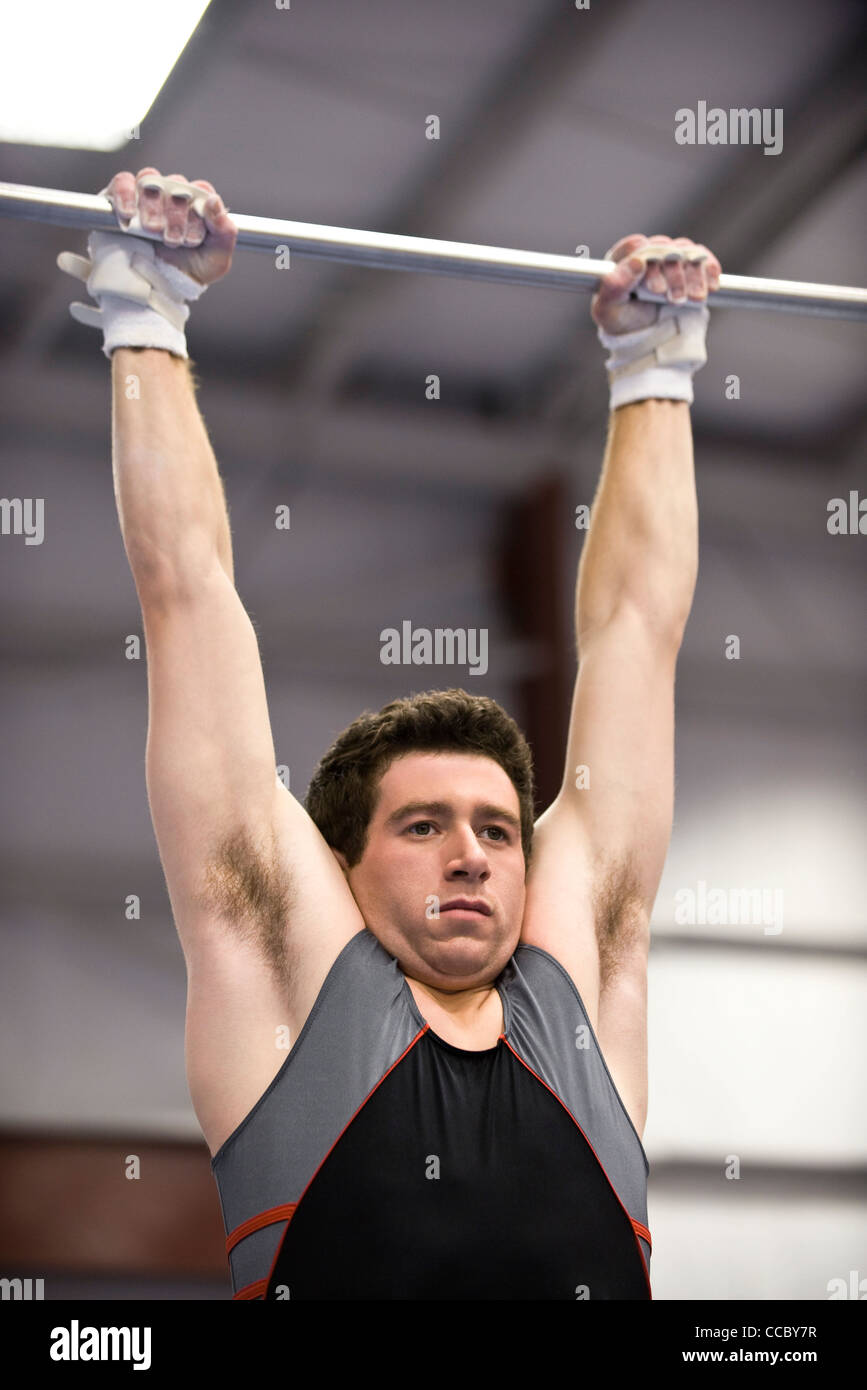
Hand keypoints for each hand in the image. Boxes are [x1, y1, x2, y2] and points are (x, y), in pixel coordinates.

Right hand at [99, 167, 237, 285]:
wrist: (156, 289)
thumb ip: (224, 231)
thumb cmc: (187, 272)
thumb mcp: (216, 259)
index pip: (201, 191)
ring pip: (151, 180)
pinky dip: (126, 194)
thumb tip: (214, 201)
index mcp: (196, 205)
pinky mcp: (121, 197)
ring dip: (153, 207)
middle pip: (176, 185)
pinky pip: (122, 181)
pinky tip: (130, 215)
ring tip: (154, 232)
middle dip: (177, 215)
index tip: (194, 240)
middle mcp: (172, 195)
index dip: (199, 213)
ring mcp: (147, 195)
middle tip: (173, 240)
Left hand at [591, 233, 720, 334]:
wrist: (646, 336)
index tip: (655, 289)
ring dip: (693, 275)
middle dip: (673, 274)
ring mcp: (668, 258)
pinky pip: (703, 258)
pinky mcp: (688, 265)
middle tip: (675, 299)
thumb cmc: (623, 322)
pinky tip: (712, 286)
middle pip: (664, 249)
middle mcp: (646, 254)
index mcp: (622, 260)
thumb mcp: (608, 310)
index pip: (635, 246)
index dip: (647, 263)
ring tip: (693, 299)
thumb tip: (637, 261)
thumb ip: (614, 286)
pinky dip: (709, 270)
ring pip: (685, 252)